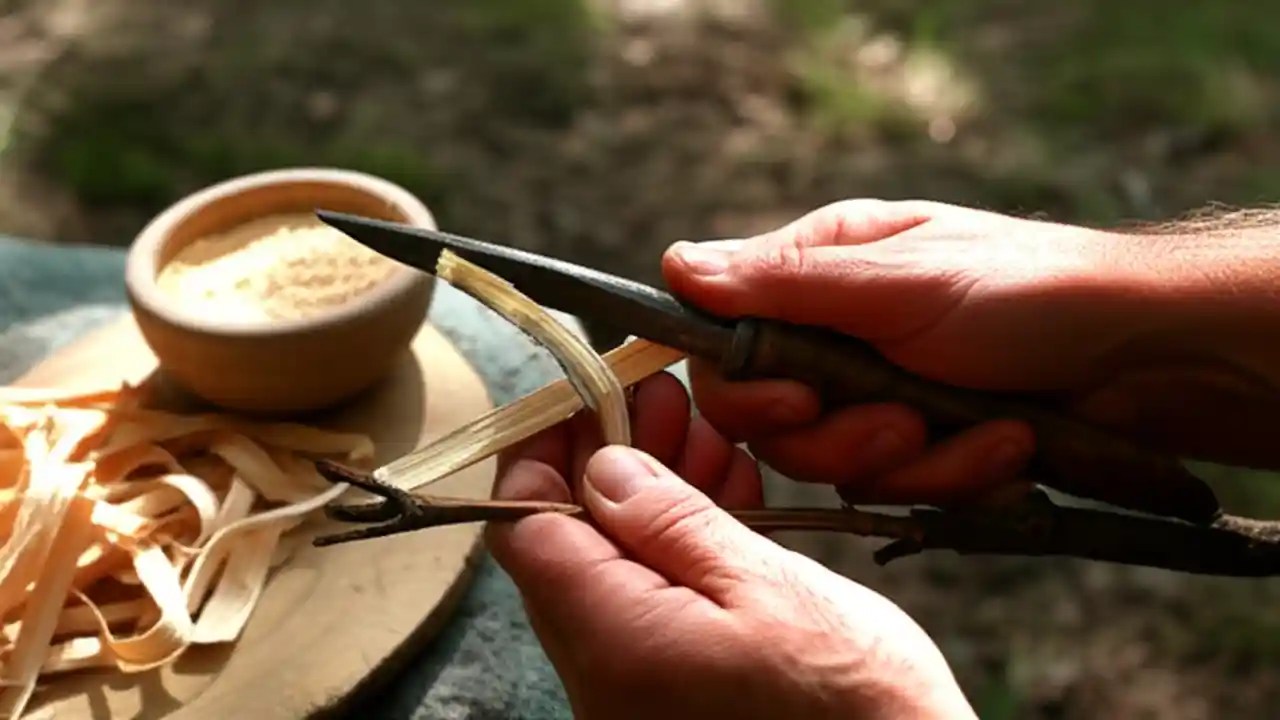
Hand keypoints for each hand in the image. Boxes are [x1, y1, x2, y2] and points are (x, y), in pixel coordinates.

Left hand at [485, 372, 976, 719]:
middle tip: (662, 399)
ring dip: (652, 494)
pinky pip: (652, 601)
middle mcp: (605, 673)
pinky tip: (726, 495)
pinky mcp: (674, 690)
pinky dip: (681, 543)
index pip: (524, 525)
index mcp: (613, 641)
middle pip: (568, 542)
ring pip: (613, 566)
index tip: (589, 394)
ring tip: (706, 436)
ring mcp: (636, 688)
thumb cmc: (854, 704)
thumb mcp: (765, 587)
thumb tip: (601, 466)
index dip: (544, 450)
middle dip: (610, 460)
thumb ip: (672, 522)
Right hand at [661, 199, 1279, 505]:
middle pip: (774, 424)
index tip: (801, 400)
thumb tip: (673, 264)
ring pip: (838, 466)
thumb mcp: (901, 278)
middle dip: (843, 437)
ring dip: (914, 460)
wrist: (1145, 357)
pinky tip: (1006, 447)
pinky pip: (900, 491)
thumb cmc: (1028, 291)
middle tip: (907, 422)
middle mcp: (837, 339)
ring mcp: (880, 397)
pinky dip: (956, 477)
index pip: (727, 347)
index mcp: (820, 277)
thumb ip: (784, 283)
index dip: (748, 390)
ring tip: (984, 429)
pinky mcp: (924, 448)